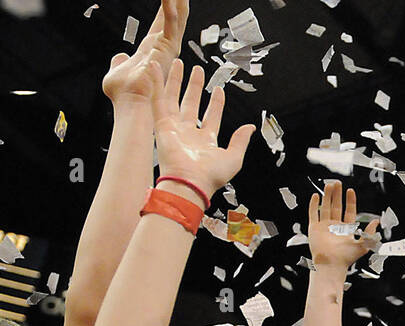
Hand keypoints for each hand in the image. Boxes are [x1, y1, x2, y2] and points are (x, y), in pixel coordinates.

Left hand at [102, 0, 188, 104]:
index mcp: (153, 49)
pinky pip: (170, 22)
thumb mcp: (116, 71)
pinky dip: (170, 8)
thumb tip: (119, 57)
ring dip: (177, 0)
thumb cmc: (124, 95)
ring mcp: (168, 47)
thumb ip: (119, 62)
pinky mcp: (167, 48)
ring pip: (177, 15)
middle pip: (175, 16)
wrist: (129, 103)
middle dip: (178, 1)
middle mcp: (164, 47)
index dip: (166, 7)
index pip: (162, 22)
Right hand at [150, 60, 254, 204]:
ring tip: (178, 63)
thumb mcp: (234, 158)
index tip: (219, 90)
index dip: (216, 103)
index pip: (212, 117)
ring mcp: (174, 129)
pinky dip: (156, 83)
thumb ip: (241, 141)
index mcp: (205, 142)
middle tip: (197, 70)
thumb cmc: (210, 177)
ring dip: (176, 81)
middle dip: (195, 87)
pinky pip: (158, 99)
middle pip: (191, 104)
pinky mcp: (162, 125)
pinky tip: (154, 67)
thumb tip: (250, 127)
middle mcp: (188, 134)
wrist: (189, 183)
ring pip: (174, 99)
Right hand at [308, 182, 378, 269]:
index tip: (350, 191)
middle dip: (337, 195)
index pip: (348, 211)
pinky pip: (313, 214)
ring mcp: (323, 227)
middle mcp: (334, 227)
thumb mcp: (363, 245)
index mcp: (345, 230)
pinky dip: (314, 205)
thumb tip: (377, 222)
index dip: (350, 201)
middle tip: (338, 183)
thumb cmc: (346, 258)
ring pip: (325, 208)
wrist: (331, 265)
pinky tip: (316, 196)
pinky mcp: (314, 229)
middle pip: (336, 207)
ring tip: (329, 185)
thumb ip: (370, 233)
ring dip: (327, 196)